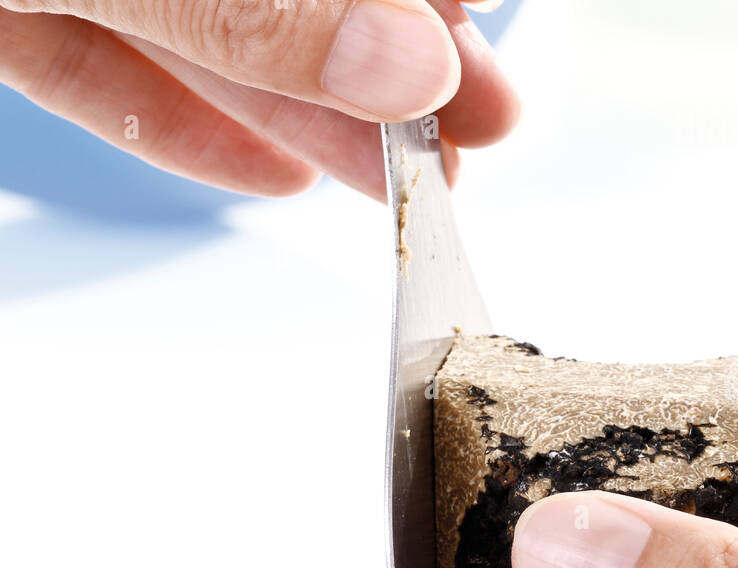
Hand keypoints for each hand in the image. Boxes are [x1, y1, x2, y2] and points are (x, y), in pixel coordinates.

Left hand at [0, 0, 517, 198]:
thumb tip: (404, 64)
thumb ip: (251, 8)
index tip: (485, 18)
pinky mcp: (0, 11)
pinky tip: (270, 176)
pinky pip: (96, 77)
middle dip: (386, 61)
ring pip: (199, 39)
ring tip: (400, 176)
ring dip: (308, 113)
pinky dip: (182, 133)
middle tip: (481, 121)